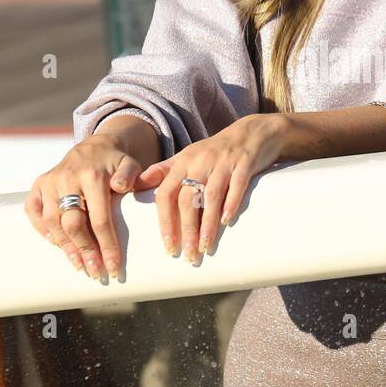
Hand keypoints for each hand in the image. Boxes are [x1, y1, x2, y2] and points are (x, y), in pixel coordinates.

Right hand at [24, 135, 143, 278]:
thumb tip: (121, 187)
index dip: (106, 245)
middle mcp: (68, 178)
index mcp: (92, 176)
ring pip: (52, 221)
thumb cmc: (116, 162)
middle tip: (95, 271)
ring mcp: (50, 181)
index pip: (99, 219)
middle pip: (72, 224)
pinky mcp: (39, 184)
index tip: (113, 266)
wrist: (96, 146)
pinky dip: (41, 229)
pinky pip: (32, 210)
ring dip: (65, 246)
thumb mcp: (130, 164)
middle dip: (85, 251)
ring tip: (79, 265)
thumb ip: (130, 175)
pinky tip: (56, 244)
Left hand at [134, 113, 287, 262]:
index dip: (165, 221)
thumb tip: (133, 187)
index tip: (167, 245)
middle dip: (186, 229)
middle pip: (187, 199)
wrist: (252, 132)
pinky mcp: (244, 164)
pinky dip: (231, 204)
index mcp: (183, 162)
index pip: (166, 193)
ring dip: (207, 224)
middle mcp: (200, 161)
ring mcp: (223, 162)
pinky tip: (227, 222)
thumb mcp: (186, 157)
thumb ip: (162, 172)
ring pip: (211, 196)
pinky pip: (236, 186)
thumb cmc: (215, 150)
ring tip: (205, 247)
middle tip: (187, 254)